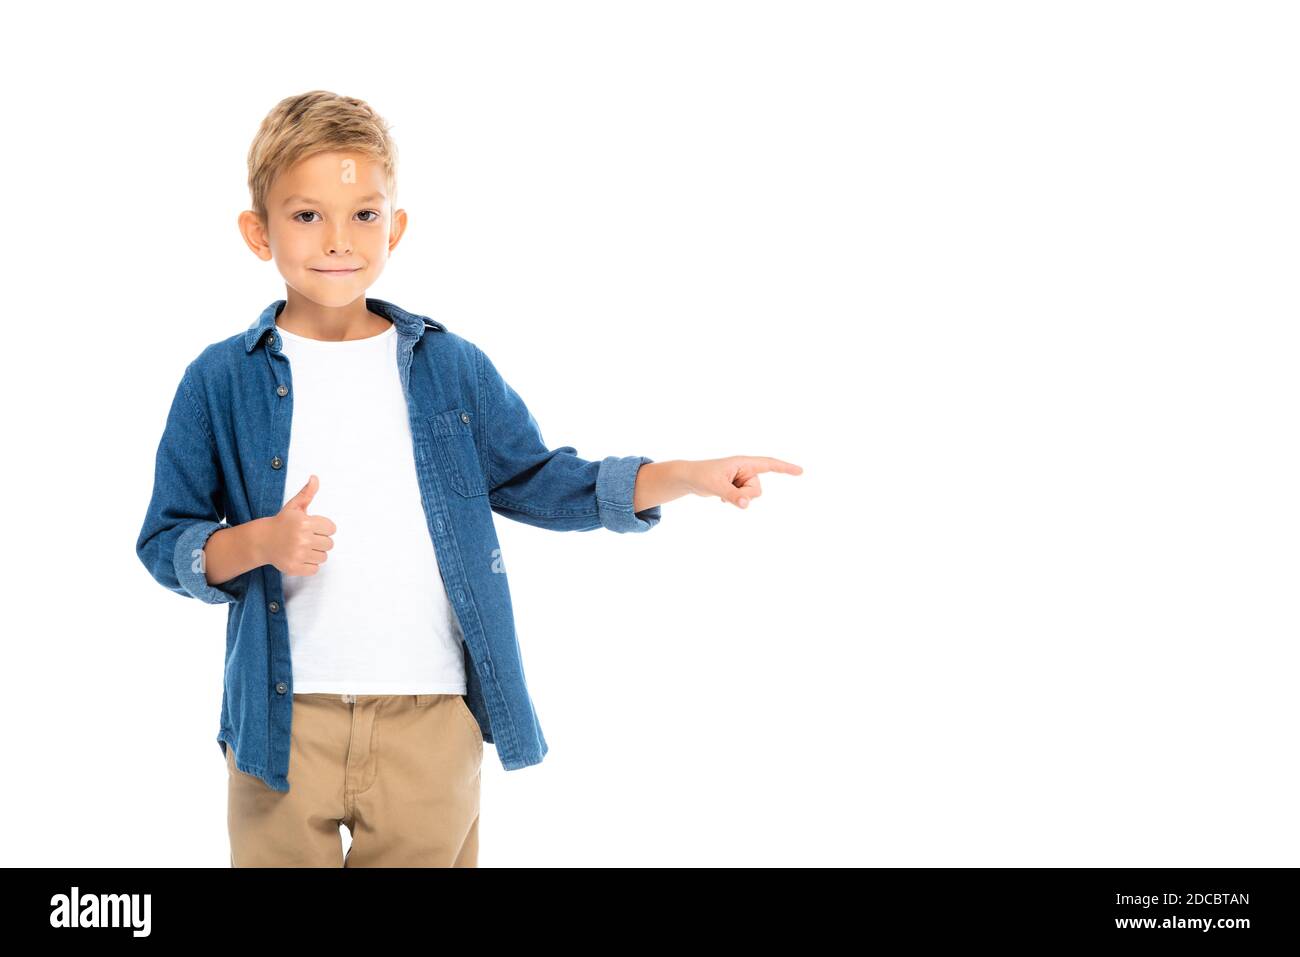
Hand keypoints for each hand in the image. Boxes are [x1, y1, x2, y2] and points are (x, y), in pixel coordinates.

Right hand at [262, 474, 336, 574]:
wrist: (262, 540)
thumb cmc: (282, 522)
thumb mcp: (294, 506)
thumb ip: (307, 493)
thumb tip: (315, 478)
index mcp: (304, 522)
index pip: (332, 529)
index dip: (324, 528)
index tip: (313, 527)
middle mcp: (302, 539)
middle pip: (330, 544)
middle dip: (320, 541)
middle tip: (308, 538)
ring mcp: (298, 554)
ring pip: (324, 557)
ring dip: (316, 553)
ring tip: (304, 547)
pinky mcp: (294, 567)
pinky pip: (315, 569)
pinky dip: (310, 565)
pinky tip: (300, 557)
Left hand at [682, 456, 802, 508]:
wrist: (688, 478)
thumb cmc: (701, 476)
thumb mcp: (716, 486)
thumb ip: (732, 495)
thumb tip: (746, 505)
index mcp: (744, 462)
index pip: (769, 464)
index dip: (785, 468)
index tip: (800, 471)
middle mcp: (745, 469)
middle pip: (757, 489)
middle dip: (744, 495)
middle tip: (726, 490)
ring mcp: (742, 478)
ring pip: (751, 496)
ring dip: (738, 498)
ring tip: (722, 491)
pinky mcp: (737, 486)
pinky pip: (743, 499)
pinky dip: (733, 500)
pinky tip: (720, 496)